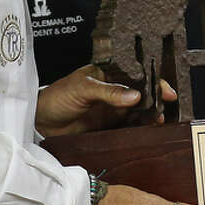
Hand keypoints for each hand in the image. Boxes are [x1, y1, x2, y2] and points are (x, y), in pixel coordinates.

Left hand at [33, 66, 175, 136]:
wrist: (39, 123)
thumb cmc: (57, 97)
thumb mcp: (83, 88)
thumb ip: (109, 92)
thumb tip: (135, 96)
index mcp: (107, 74)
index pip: (135, 74)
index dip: (152, 80)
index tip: (165, 90)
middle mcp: (113, 91)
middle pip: (141, 93)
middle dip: (155, 99)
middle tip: (165, 106)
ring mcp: (111, 110)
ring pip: (137, 111)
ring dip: (149, 115)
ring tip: (159, 120)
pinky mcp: (108, 127)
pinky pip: (129, 127)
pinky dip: (140, 129)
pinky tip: (148, 130)